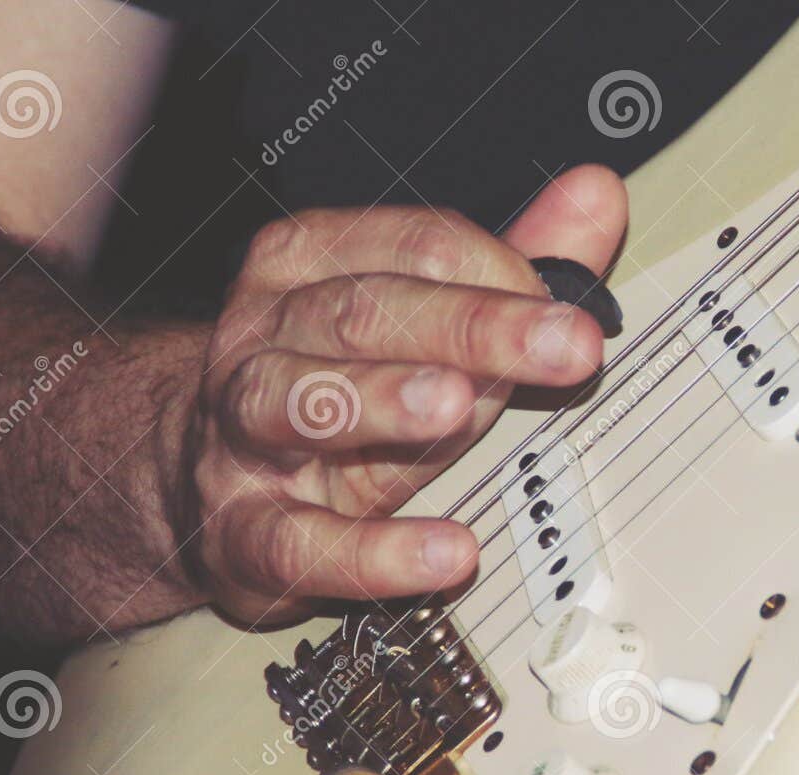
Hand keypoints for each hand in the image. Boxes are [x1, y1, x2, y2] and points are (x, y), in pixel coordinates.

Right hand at [175, 166, 627, 625]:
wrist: (200, 481)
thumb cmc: (337, 393)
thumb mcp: (424, 325)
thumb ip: (511, 266)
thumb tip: (598, 196)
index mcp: (311, 268)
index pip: (416, 247)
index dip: (501, 275)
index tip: (569, 311)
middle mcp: (267, 339)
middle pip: (362, 314)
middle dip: (471, 326)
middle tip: (564, 345)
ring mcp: (243, 438)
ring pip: (297, 403)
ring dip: (381, 399)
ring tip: (458, 407)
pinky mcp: (243, 536)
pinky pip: (301, 542)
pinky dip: (375, 552)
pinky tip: (444, 553)